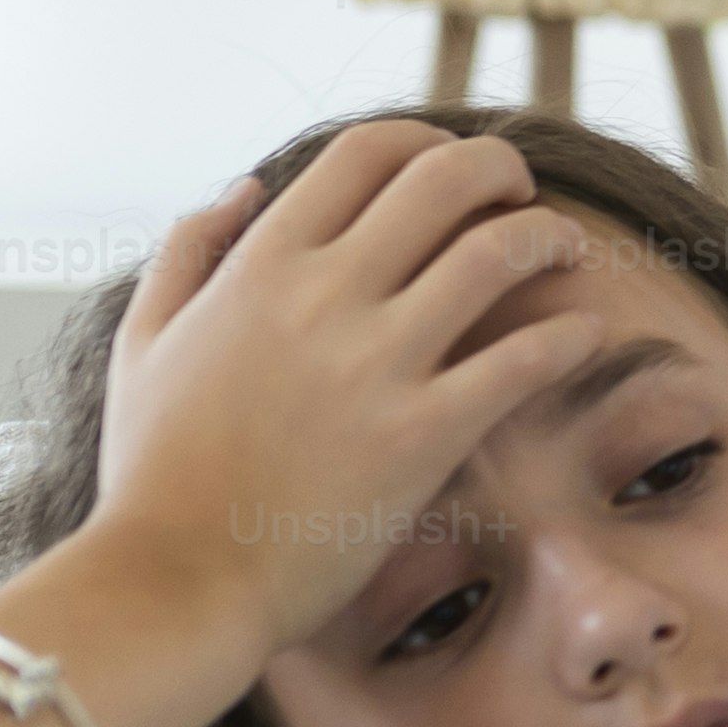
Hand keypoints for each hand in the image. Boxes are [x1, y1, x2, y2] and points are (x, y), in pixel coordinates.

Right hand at [82, 121, 613, 653]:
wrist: (173, 584)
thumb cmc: (153, 473)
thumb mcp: (144, 342)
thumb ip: (188, 252)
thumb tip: (247, 187)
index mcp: (260, 266)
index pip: (368, 150)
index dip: (428, 142)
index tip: (455, 170)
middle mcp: (323, 295)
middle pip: (447, 179)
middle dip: (503, 170)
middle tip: (523, 198)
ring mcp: (376, 363)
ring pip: (498, 252)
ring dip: (549, 238)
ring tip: (569, 255)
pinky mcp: (423, 435)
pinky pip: (524, 358)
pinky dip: (569, 335)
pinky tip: (582, 337)